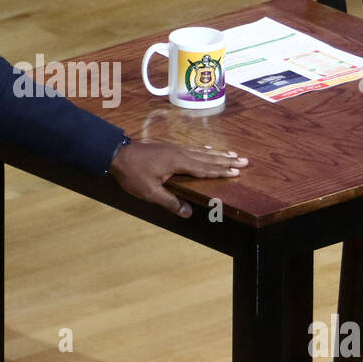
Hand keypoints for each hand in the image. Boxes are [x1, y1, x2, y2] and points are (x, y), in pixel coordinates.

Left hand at [108, 140, 247, 216]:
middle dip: (226, 160)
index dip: (221, 171)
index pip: (205, 169)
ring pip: (202, 152)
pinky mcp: (170, 148)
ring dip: (218, 154)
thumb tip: (188, 213)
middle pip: (208, 158)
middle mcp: (180, 153)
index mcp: (178, 163)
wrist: (117, 154)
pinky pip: (193, 149)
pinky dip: (205, 150)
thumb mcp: (150, 192)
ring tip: (233, 154)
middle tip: (244, 161)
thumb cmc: (133, 174)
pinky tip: (209, 150)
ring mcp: (175, 149)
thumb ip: (170, 202)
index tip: (237, 172)